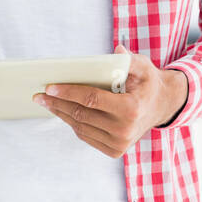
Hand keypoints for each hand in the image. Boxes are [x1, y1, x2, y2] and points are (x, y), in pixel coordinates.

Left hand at [33, 44, 188, 157]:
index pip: (91, 99)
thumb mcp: (144, 67)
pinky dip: (73, 123)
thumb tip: (117, 50)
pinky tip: (63, 112)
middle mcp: (124, 130)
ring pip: (81, 127)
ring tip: (47, 103)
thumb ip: (130, 59)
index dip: (69, 92)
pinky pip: (86, 135)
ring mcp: (119, 143)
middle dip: (58, 103)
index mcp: (131, 109)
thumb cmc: (149, 83)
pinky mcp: (114, 150)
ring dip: (62, 114)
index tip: (50, 87)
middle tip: (39, 95)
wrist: (162, 107)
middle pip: (82, 115)